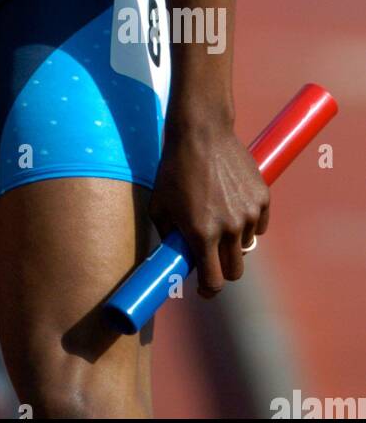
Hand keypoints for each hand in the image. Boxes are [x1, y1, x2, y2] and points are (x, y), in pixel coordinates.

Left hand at [149, 118, 270, 297]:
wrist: (201, 132)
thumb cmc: (174, 168)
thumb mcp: (159, 205)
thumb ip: (168, 237)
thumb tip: (176, 259)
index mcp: (201, 233)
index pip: (213, 282)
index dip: (208, 290)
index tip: (204, 289)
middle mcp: (229, 228)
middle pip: (235, 271)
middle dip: (222, 270)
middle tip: (211, 258)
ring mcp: (249, 213)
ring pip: (245, 246)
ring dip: (232, 242)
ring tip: (216, 216)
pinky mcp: (263, 198)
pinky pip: (258, 225)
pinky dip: (247, 223)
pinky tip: (231, 204)